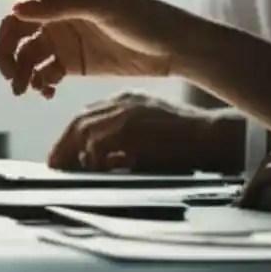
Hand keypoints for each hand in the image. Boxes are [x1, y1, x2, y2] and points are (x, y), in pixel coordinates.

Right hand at [0, 0, 194, 96]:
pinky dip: (36, 82)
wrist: (176, 50)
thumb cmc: (146, 17)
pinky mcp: (69, 57)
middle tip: (12, 80)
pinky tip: (46, 92)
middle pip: (9, 28)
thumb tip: (16, 8)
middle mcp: (54, 5)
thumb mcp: (105, 6)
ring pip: (21, 53)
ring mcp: (60, 32)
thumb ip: (60, 4)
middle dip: (5, 54)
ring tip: (29, 92)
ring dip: (19, 72)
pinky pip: (38, 70)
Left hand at [49, 91, 243, 172]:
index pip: (87, 116)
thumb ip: (122, 145)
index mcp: (127, 100)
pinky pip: (98, 146)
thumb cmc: (186, 144)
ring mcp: (126, 112)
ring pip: (84, 131)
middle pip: (79, 121)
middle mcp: (123, 102)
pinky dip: (94, 160)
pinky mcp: (131, 127)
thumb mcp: (148, 136)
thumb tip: (97, 162)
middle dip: (64, 145)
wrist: (214, 138)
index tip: (61, 154)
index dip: (70, 136)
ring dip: (76, 153)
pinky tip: (99, 171)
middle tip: (55, 165)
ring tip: (73, 171)